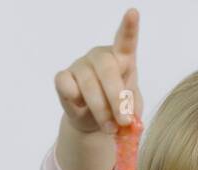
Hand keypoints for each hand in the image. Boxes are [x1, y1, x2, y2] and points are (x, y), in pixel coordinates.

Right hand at [54, 8, 144, 134]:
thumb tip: (129, 120)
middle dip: (116, 98)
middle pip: (107, 69)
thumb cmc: (116, 110)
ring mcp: (81, 64)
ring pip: (88, 83)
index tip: (133, 13)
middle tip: (124, 121)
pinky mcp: (63, 77)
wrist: (94, 122)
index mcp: (122, 58)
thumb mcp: (131, 111)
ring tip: (110, 128)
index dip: (129, 26)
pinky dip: (74, 98)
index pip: (126, 39)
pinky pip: (66, 84)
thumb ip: (132, 110)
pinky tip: (80, 107)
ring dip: (100, 109)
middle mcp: (101, 57)